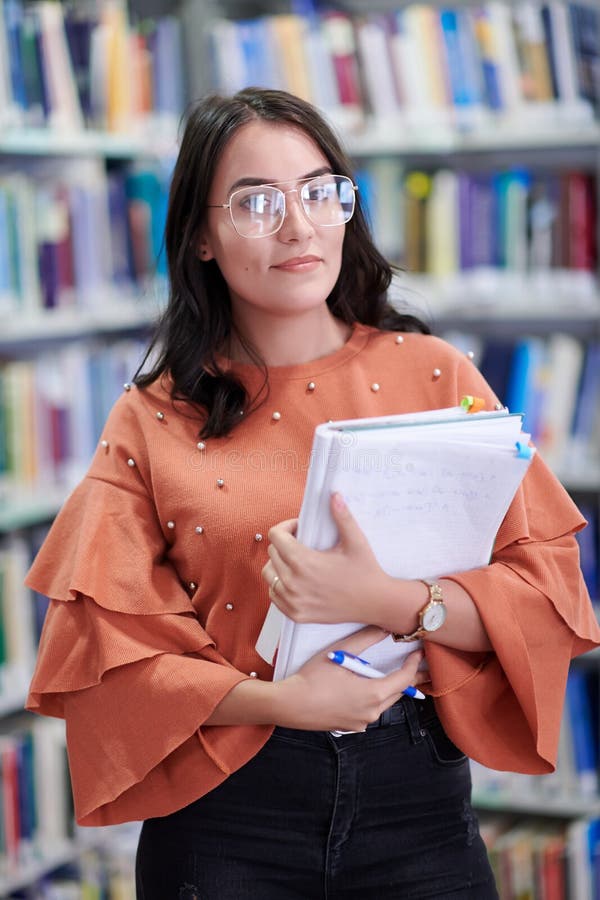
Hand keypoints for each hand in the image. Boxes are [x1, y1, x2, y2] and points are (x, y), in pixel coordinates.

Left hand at [262, 493, 388, 625]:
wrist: (375, 603)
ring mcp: (293, 600)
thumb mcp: (355, 541)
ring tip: (296, 561)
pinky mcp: (296, 614)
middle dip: (284, 544)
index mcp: (304, 562)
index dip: (286, 527)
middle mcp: (293, 583)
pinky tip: (295, 579)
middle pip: (272, 553)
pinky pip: (274, 594)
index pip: (275, 536)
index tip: (299, 529)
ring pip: (268, 574)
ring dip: (278, 564)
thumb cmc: (366, 572)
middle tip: (302, 544)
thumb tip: (334, 495)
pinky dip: (279, 585)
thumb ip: (342, 517)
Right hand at [271, 625, 427, 732]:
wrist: (290, 704)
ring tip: (387, 673)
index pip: (405, 679)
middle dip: (407, 678)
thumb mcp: (340, 652)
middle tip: (414, 665)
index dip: (413, 664)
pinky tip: (362, 688)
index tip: (418, 654)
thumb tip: (384, 628)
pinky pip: (369, 711)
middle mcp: (372, 712)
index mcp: (374, 694)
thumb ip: (365, 639)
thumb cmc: (312, 678)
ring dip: (388, 688)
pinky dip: (371, 699)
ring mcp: (361, 722)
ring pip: (384, 703)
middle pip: (398, 693)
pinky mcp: (350, 727)